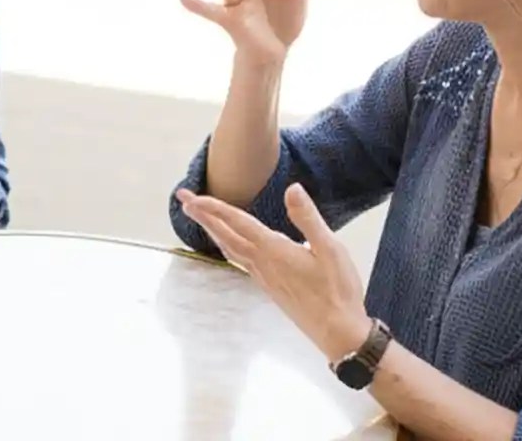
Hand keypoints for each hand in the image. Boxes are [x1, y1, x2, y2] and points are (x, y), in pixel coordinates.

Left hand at [175, 183, 370, 361]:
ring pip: (229, 248)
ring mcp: (263, 277)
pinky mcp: (268, 286)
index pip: (238, 223)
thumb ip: (308, 218)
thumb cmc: (338, 291)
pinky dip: (226, 245)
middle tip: (183, 200)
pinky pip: (238, 260)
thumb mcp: (331, 249)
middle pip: (225, 235)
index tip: (193, 198)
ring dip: (212, 230)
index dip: (215, 208)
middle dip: (203, 216)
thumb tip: (292, 188)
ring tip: (198, 217)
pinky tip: (228, 244)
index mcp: (274, 251)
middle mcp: (262, 264)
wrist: (338, 333)